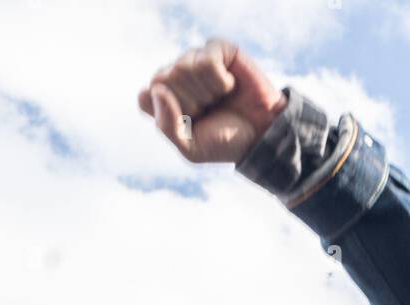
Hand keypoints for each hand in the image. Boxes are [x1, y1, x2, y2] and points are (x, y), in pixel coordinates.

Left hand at [138, 37, 286, 164]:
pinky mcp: (217, 50)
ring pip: (183, 67)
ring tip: (221, 98)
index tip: (190, 123)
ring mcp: (195, 59)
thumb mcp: (192, 148)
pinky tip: (229, 85)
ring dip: (206, 92)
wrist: (262, 136)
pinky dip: (219, 80)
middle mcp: (176, 76)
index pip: (147, 97)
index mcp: (164, 99)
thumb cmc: (225, 141)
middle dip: (190, 103)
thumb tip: (157, 89)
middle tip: (210, 111)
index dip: (168, 113)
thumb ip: (166, 126)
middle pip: (163, 80)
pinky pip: (206, 59)